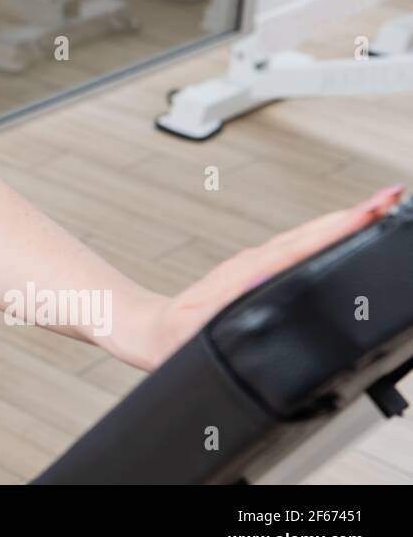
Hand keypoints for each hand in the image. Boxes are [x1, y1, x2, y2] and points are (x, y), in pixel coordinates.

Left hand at [128, 184, 404, 370]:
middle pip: (310, 235)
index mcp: (243, 278)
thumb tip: (246, 320)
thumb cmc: (172, 336)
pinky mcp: (259, 269)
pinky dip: (327, 235)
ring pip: (307, 237)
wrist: (147, 327)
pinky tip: (347, 231)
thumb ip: (221, 329)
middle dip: (352, 216)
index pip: (299, 249)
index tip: (369, 212)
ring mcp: (257, 263)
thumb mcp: (197, 338)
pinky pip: (300, 247)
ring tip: (381, 207)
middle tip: (392, 198)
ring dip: (344, 222)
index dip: (335, 231)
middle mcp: (253, 264)